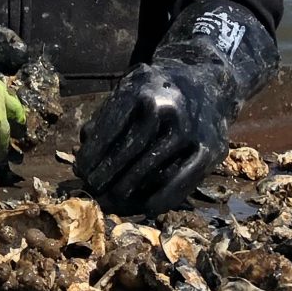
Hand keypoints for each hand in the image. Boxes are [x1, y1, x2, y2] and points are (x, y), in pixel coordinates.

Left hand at [75, 61, 229, 211]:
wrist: (210, 83)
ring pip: (152, 167)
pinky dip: (163, 197)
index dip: (93, 154)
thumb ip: (105, 116)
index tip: (81, 171)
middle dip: (106, 173)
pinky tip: (146, 207)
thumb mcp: (129, 89)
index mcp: (142, 89)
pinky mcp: (210, 149)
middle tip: (93, 187)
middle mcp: (168, 107)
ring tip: (112, 198)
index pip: (110, 129)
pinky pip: (183, 180)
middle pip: (129, 151)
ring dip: (128, 188)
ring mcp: (191, 129)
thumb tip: (82, 150)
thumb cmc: (158, 91)